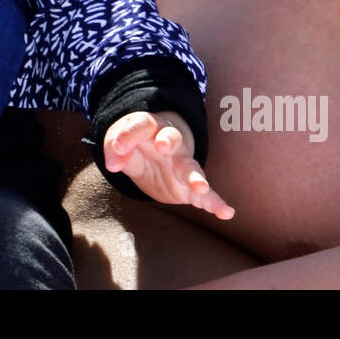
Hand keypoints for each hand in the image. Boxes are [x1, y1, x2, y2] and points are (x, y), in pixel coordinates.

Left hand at [103, 110, 234, 219]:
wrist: (154, 152)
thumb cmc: (135, 144)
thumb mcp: (118, 144)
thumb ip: (115, 150)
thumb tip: (112, 164)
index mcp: (151, 128)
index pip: (141, 125)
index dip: (128, 135)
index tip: (117, 148)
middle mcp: (171, 143)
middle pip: (172, 137)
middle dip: (168, 140)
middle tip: (162, 145)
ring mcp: (182, 164)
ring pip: (191, 167)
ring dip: (196, 177)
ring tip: (201, 187)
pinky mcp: (190, 186)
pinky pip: (206, 195)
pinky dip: (216, 203)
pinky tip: (227, 212)